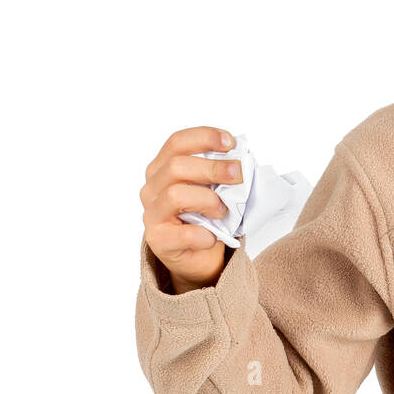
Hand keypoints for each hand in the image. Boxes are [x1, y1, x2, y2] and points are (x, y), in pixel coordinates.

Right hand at [140, 126, 241, 290]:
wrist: (199, 256)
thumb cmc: (207, 215)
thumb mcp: (214, 188)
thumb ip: (220, 173)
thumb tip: (241, 161)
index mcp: (163, 168)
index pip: (177, 143)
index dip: (204, 137)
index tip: (230, 142)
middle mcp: (152, 188)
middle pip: (176, 166)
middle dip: (213, 168)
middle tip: (238, 174)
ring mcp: (152, 214)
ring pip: (175, 195)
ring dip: (208, 200)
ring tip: (223, 210)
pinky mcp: (157, 240)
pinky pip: (182, 234)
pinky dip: (204, 235)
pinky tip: (212, 236)